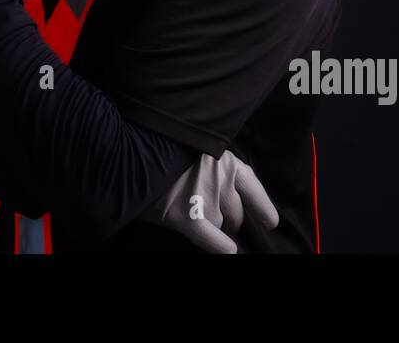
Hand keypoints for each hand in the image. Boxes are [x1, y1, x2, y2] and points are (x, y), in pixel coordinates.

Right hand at [139, 150, 278, 252]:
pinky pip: (214, 241)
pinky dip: (221, 248)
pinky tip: (227, 251)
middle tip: (208, 214)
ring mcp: (207, 200)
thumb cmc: (159, 147)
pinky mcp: (190, 218)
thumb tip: (220, 189)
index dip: (263, 208)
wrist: (129, 151)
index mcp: (224, 160)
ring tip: (189, 213)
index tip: (269, 222)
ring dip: (211, 225)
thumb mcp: (191, 147)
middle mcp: (221, 180)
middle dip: (227, 218)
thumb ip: (209, 166)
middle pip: (236, 213)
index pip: (253, 188)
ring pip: (221, 226)